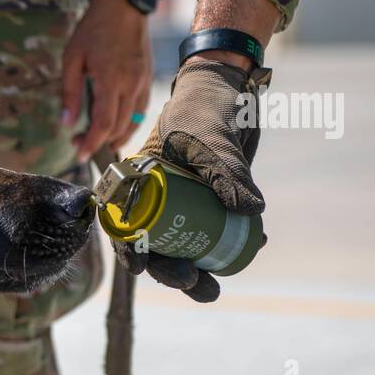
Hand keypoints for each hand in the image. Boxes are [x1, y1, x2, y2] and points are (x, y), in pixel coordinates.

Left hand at [60, 0, 151, 162]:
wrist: (123, 6)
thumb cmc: (93, 30)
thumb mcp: (72, 58)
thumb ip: (69, 93)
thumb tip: (67, 124)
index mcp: (110, 79)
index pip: (103, 123)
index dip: (92, 144)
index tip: (79, 156)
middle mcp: (131, 84)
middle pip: (119, 128)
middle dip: (99, 142)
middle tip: (79, 144)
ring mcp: (142, 82)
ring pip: (133, 123)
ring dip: (115, 137)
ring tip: (96, 141)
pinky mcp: (147, 79)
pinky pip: (140, 110)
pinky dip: (128, 124)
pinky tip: (114, 127)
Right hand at [112, 56, 268, 302]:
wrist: (231, 87)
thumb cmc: (205, 105)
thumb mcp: (211, 138)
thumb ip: (226, 173)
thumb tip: (250, 213)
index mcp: (137, 180)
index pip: (123, 221)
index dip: (127, 250)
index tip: (140, 268)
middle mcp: (156, 194)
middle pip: (154, 242)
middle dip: (170, 270)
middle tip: (194, 282)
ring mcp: (184, 199)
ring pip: (184, 242)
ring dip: (198, 267)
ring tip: (214, 287)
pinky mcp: (211, 200)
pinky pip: (216, 228)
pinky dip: (231, 242)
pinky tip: (251, 247)